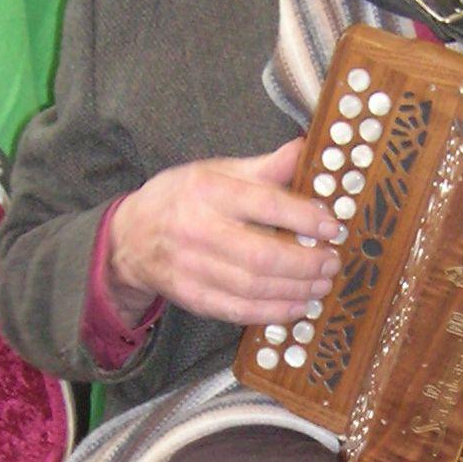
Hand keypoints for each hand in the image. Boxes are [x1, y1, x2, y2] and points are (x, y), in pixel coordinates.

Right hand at [107, 139, 343, 326]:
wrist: (130, 236)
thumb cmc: (183, 197)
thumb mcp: (218, 171)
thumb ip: (264, 167)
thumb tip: (304, 149)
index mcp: (208, 191)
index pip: (265, 204)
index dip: (304, 218)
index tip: (332, 227)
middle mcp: (197, 230)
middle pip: (262, 255)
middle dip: (305, 263)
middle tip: (332, 261)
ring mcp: (191, 267)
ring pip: (253, 287)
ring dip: (295, 290)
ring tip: (321, 284)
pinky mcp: (190, 296)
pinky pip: (237, 310)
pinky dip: (272, 312)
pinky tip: (297, 306)